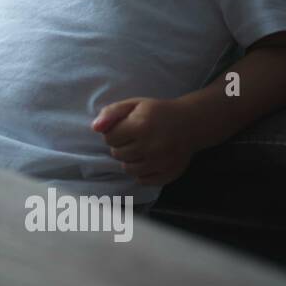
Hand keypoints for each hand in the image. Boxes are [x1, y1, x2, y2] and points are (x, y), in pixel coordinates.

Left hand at [91, 97, 206, 186]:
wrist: (191, 123)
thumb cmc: (157, 112)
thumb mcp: (134, 104)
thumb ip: (111, 112)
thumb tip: (95, 128)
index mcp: (140, 125)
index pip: (109, 138)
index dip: (114, 133)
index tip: (125, 129)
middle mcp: (150, 146)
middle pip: (117, 154)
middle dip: (121, 146)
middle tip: (133, 138)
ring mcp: (160, 162)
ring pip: (127, 169)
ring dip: (129, 160)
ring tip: (140, 149)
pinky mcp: (168, 174)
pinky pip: (142, 180)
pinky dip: (142, 172)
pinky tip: (148, 160)